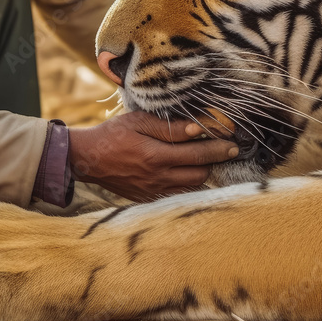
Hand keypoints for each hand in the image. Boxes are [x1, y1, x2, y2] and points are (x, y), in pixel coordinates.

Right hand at [67, 110, 239, 201]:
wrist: (88, 159)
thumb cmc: (113, 134)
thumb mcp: (139, 121)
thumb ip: (169, 127)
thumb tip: (197, 128)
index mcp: (155, 155)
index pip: (197, 153)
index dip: (219, 148)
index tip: (233, 143)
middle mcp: (157, 177)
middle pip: (199, 173)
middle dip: (214, 161)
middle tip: (224, 149)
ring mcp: (153, 191)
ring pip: (192, 187)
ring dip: (203, 173)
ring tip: (208, 159)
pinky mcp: (149, 198)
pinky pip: (178, 195)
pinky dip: (188, 184)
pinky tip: (189, 172)